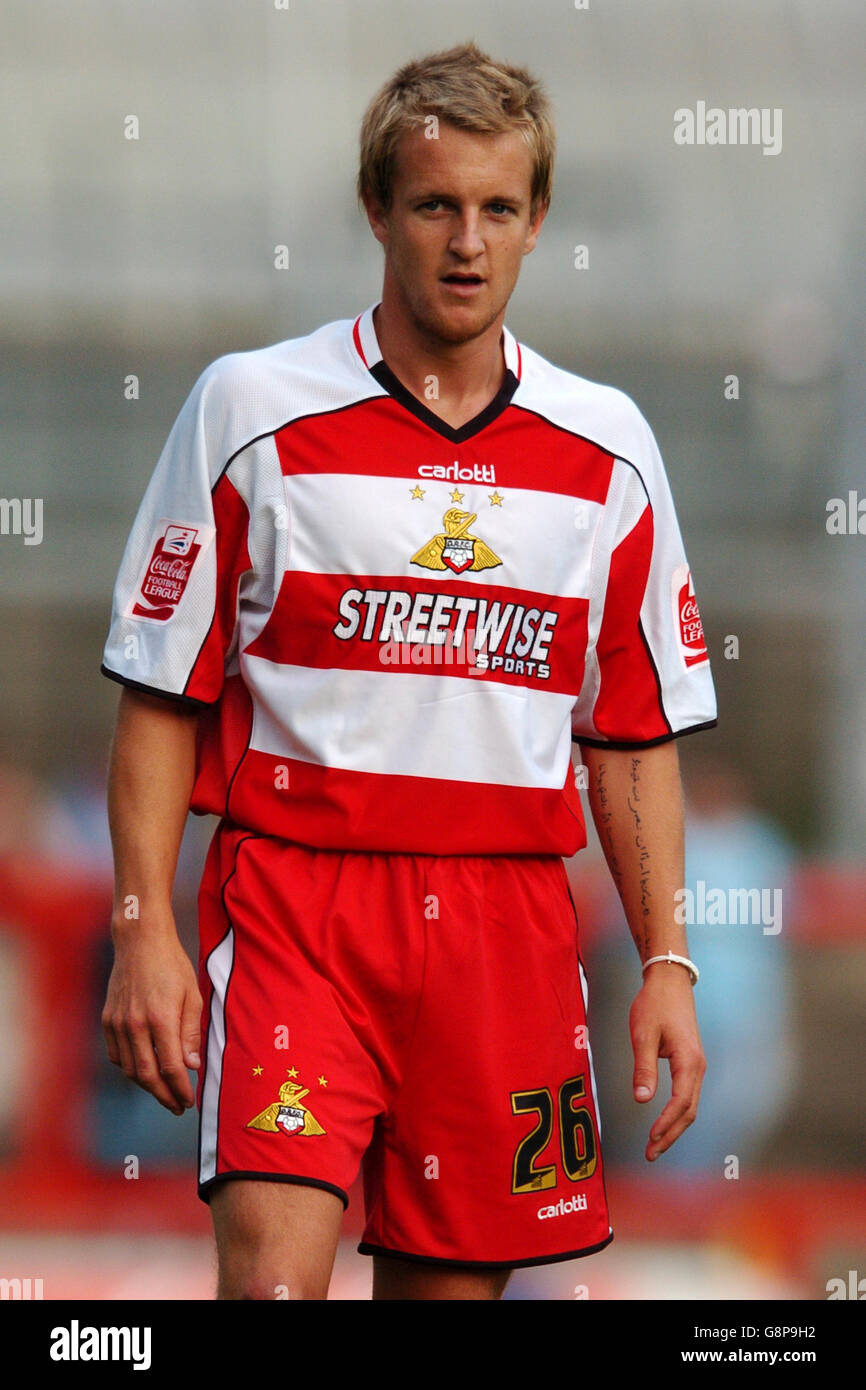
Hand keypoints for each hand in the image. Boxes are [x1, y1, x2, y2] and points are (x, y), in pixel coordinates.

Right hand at [102, 920, 202, 1115]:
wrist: (140, 942)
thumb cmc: (172, 965)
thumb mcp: (192, 994)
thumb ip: (191, 1032)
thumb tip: (191, 1066)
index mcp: (160, 1018)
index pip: (170, 1067)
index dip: (180, 1089)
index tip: (189, 1100)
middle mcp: (135, 1024)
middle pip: (147, 1075)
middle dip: (164, 1096)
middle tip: (178, 1106)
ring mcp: (118, 1023)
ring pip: (130, 1069)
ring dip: (147, 1086)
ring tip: (164, 1093)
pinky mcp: (107, 1020)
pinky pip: (117, 1055)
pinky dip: (130, 1069)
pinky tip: (144, 1071)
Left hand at [629, 964, 705, 1159]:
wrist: (669, 980)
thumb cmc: (655, 1004)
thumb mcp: (643, 1034)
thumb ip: (644, 1068)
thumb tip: (643, 1100)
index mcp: (689, 1061)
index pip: (680, 1103)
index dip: (666, 1124)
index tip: (651, 1140)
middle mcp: (698, 1067)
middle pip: (689, 1112)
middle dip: (670, 1135)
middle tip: (650, 1154)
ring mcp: (696, 1065)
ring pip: (689, 1106)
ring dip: (673, 1127)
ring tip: (654, 1144)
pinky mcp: (690, 1062)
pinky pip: (687, 1095)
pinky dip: (676, 1114)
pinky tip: (663, 1122)